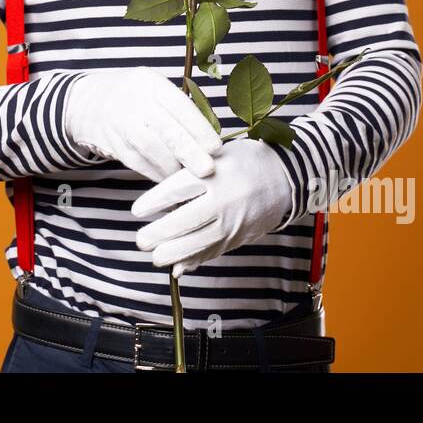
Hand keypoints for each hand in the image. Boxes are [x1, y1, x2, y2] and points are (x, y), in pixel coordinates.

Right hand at [63, 67, 222, 182]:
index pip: (180, 106)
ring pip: (151, 148)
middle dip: (190, 152)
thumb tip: (209, 139)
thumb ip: (177, 109)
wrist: (86, 103)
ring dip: (173, 166)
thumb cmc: (133, 97)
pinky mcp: (111, 143)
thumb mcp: (153, 89)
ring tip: (190, 178)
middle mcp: (134, 100)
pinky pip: (137, 162)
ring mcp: (120, 123)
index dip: (199, 128)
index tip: (216, 148)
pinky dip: (155, 173)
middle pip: (166, 129)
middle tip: (208, 169)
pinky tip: (169, 179)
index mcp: (150, 83)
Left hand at [131, 138, 292, 276]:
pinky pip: (213, 253)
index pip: (176, 190)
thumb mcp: (216, 156)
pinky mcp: (239, 237)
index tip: (136, 211)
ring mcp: (233, 221)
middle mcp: (224, 200)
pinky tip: (178, 266)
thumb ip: (189, 174)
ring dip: (173, 253)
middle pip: (185, 220)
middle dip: (158, 234)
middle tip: (140, 240)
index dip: (153, 202)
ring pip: (198, 242)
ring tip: (154, 256)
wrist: (286, 178)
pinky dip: (194, 261)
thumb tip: (162, 200)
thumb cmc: (244, 162)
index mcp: (214, 174)